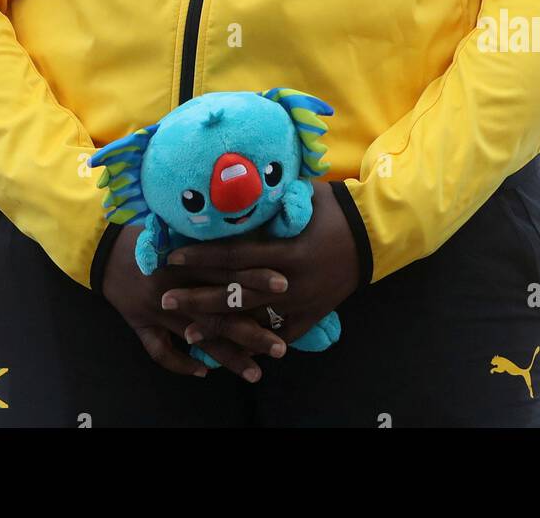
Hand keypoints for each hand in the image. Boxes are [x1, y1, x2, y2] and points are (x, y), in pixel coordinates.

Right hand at [100, 223, 290, 381]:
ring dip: (228, 358)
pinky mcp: (139, 324)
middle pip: (217, 312)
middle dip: (251, 331)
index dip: (254, 277)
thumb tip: (251, 240)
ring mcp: (155, 309)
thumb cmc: (146, 234)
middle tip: (281, 347)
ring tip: (256, 373)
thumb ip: (207, 240)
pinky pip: (160, 351)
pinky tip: (203, 372)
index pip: (226, 269)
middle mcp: (173, 286)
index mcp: (185, 258)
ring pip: (197, 338)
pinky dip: (181, 363)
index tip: (285, 286)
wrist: (101, 247)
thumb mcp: (176, 230)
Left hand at [158, 181, 360, 363]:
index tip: (174, 257)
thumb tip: (235, 187)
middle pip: (235, 295)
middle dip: (198, 298)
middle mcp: (289, 282)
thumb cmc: (334, 209)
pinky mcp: (311, 317)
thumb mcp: (302, 196)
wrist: (373, 236)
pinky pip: (279, 336)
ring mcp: (301, 304)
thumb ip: (270, 200)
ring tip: (188, 333)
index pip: (234, 257)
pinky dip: (255, 343)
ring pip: (252, 321)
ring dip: (219, 328)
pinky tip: (231, 350)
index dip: (202, 258)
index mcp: (286, 251)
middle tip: (166, 298)